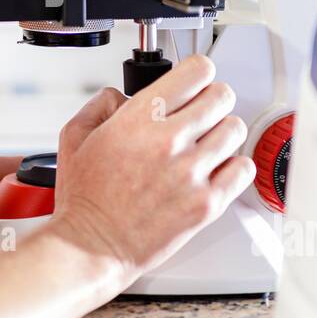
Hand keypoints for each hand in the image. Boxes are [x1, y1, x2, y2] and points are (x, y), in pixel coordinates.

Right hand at [48, 55, 254, 280]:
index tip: (195, 83)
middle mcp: (169, 140)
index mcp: (138, 119)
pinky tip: (216, 169)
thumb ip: (100, 104)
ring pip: (235, 129)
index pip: (196, 71)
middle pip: (222, 96)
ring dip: (222, 132)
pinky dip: (234, 166)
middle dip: (212, 99)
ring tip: (207, 144)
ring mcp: (192, 172)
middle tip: (202, 113)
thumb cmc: (84, 199)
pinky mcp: (207, 202)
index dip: (197, 73)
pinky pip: (243, 169)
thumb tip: (122, 95)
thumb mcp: (73, 137)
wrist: (92, 247)